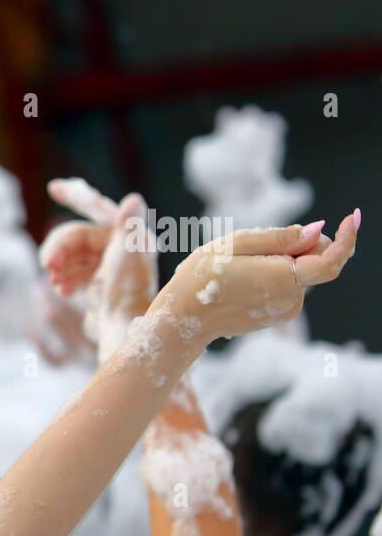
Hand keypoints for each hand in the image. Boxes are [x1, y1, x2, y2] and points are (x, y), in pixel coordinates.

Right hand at [41, 179, 157, 357]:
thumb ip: (129, 227)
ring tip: (57, 283)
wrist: (124, 332)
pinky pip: (72, 271)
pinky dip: (63, 278)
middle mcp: (119, 247)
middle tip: (47, 265)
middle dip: (59, 248)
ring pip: (71, 254)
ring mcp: (106, 265)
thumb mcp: (129, 257)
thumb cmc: (130, 294)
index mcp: (129, 236)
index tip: (53, 188)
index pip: (99, 209)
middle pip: (77, 236)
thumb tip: (132, 199)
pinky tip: (64, 292)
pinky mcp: (97, 283)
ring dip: (59, 265)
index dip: (77, 197)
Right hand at [162, 212, 358, 342]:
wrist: (183, 318)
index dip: (346, 237)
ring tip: (240, 266)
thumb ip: (280, 237)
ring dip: (280, 261)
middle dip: (297, 245)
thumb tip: (317, 230)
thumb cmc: (201, 278)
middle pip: (313, 261)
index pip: (331, 260)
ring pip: (298, 272)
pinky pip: (287, 286)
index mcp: (283, 279)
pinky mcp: (277, 315)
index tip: (351, 216)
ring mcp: (285, 310)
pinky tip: (242, 279)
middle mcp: (290, 299)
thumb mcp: (235, 244)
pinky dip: (273, 275)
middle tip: (256, 246)